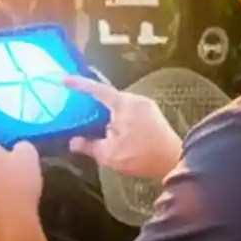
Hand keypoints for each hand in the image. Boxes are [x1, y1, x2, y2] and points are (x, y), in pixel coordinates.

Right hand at [63, 75, 181, 180]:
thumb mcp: (109, 154)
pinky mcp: (153, 116)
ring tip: (91, 122)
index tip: (64, 79)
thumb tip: (73, 142)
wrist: (176, 161)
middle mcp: (135, 99)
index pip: (96, 89)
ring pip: (118, 105)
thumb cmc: (141, 155)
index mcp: (123, 104)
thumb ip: (89, 146)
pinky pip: (128, 111)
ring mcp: (146, 107)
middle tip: (76, 107)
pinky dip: (116, 116)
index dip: (79, 84)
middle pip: (108, 96)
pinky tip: (110, 129)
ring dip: (105, 112)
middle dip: (92, 102)